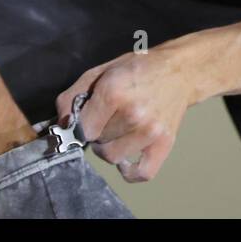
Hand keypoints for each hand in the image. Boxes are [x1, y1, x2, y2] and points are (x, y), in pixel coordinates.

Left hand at [54, 45, 194, 182]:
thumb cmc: (139, 69)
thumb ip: (74, 94)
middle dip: (97, 131)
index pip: (83, 128)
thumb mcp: (101, 71)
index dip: (80, 125)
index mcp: (114, 91)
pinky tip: (125, 160)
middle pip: (98, 141)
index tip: (86, 119)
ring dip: (110, 147)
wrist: (179, 71)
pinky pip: (142, 173)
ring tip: (117, 132)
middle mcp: (133, 114)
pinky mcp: (164, 144)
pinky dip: (130, 172)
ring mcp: (150, 131)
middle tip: (107, 118)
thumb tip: (61, 122)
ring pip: (113, 157)